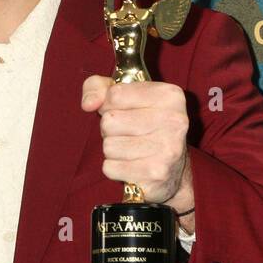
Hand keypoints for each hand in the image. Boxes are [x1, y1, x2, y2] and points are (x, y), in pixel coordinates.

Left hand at [81, 75, 193, 228]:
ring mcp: (167, 150)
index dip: (109, 105)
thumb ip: (97, 87)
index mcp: (170, 96)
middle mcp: (174, 121)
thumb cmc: (142, 125)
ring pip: (109, 146)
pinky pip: (110, 168)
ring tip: (131, 149)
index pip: (115, 95)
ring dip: (113, 149)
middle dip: (110, 129)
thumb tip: (88, 104)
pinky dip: (114, 168)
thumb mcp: (122, 97)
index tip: (123, 111)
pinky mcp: (155, 174)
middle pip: (110, 121)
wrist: (172, 171)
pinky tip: (131, 165)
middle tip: (127, 133)